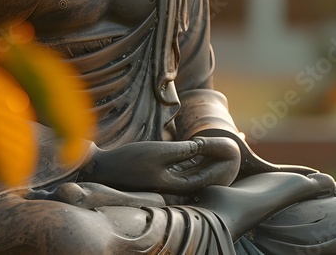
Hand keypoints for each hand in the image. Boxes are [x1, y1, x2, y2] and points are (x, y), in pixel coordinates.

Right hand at [85, 137, 240, 194]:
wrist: (102, 168)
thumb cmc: (130, 161)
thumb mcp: (159, 152)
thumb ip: (183, 150)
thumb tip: (204, 146)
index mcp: (174, 187)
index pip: (205, 178)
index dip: (220, 164)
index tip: (233, 151)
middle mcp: (171, 188)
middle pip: (200, 176)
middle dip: (216, 163)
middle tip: (232, 148)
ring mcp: (164, 183)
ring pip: (191, 172)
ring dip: (205, 160)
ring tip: (219, 147)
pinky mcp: (157, 177)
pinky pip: (181, 169)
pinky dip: (192, 160)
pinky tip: (197, 149)